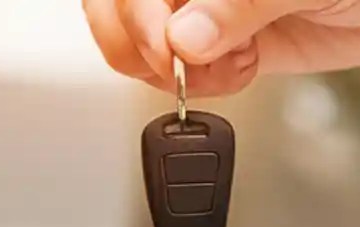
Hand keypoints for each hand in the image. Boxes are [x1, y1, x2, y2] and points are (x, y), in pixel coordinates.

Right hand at [82, 0, 359, 96]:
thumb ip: (243, 4)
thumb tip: (185, 37)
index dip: (133, 10)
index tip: (166, 44)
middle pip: (117, 4)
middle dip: (137, 42)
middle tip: (179, 68)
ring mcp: (202, 5)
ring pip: (139, 43)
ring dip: (170, 69)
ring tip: (229, 65)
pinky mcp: (221, 42)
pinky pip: (179, 73)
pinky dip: (200, 85)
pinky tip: (242, 70)